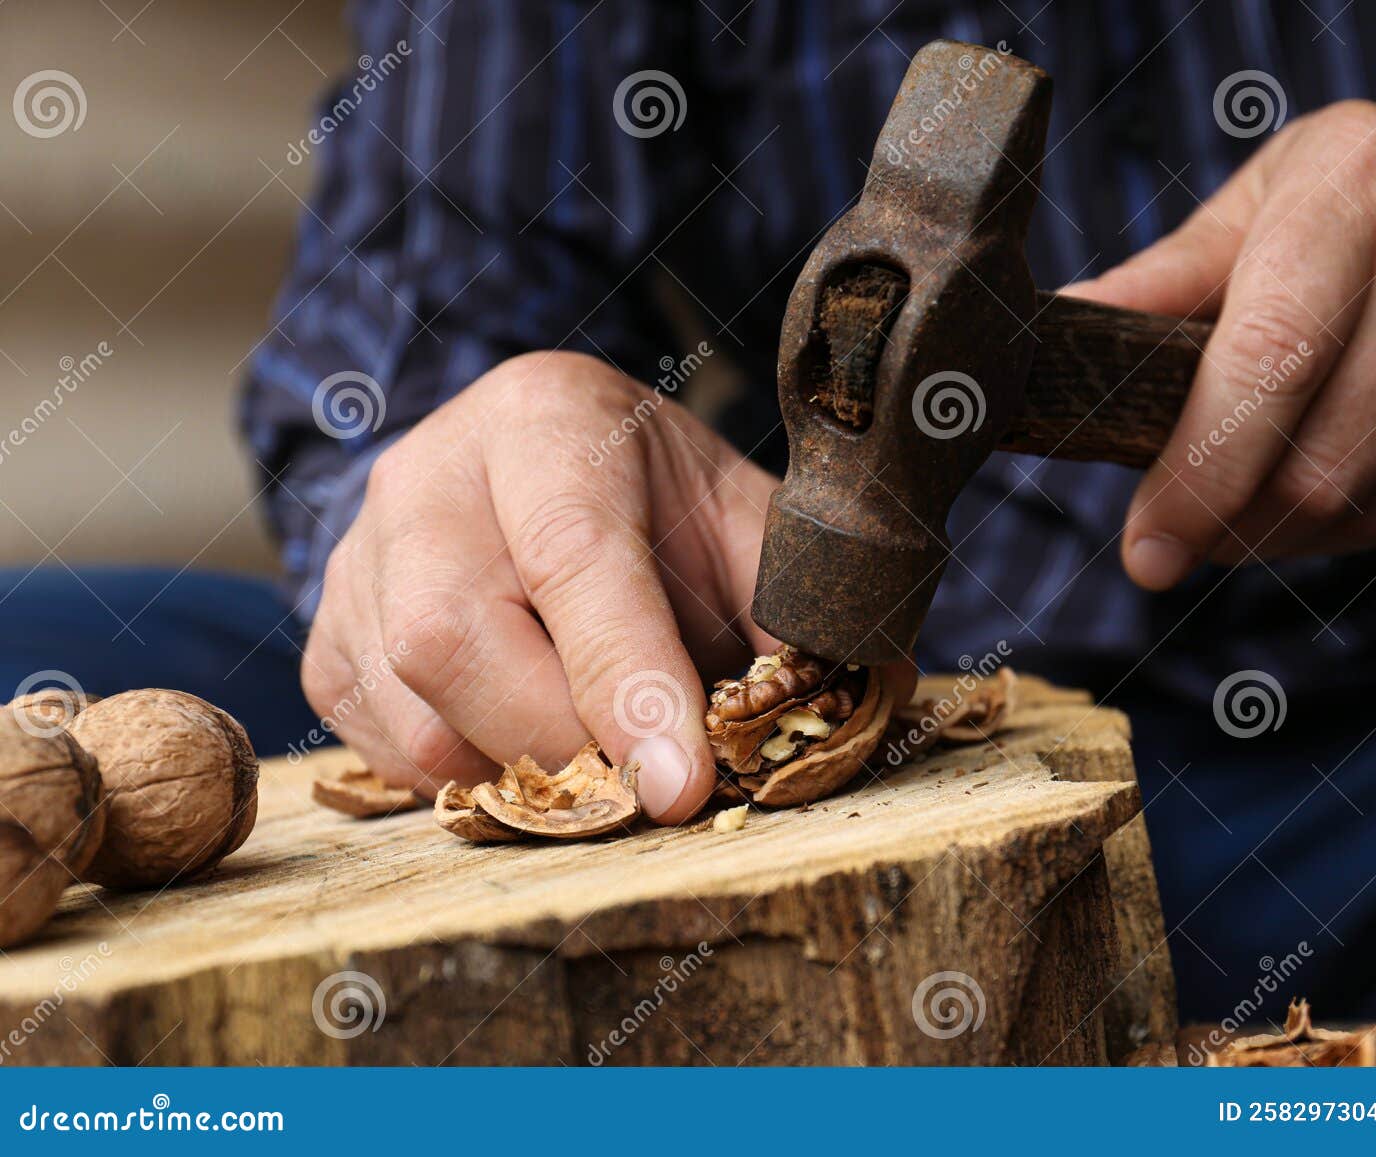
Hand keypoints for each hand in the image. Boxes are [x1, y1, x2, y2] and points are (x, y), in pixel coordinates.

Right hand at [301, 351, 778, 823]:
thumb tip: (816, 727)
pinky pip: (380, 745)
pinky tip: (526, 740)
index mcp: (546, 419)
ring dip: (516, 769)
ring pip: (409, 711)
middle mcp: (427, 475)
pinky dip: (464, 773)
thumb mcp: (743, 530)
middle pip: (453, 639)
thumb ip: (780, 611)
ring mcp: (359, 554)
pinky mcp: (330, 633)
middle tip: (642, 784)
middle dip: (561, 740)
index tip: (680, 784)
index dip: (625, 681)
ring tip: (594, 756)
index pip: (570, 554)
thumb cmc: (663, 509)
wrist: (555, 477)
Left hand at [1065, 101, 1375, 588]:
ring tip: (1243, 491)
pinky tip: (1323, 478)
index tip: (1146, 545)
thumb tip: (1062, 325)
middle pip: (1317, 460)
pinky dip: (1341, 527)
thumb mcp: (1267, 199)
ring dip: (1274, 528)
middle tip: (1175, 526)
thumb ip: (1167, 275)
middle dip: (1224, 515)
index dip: (1199, 469)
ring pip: (1357, 503)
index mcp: (1358, 189)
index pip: (1271, 356)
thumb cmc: (1375, 205)